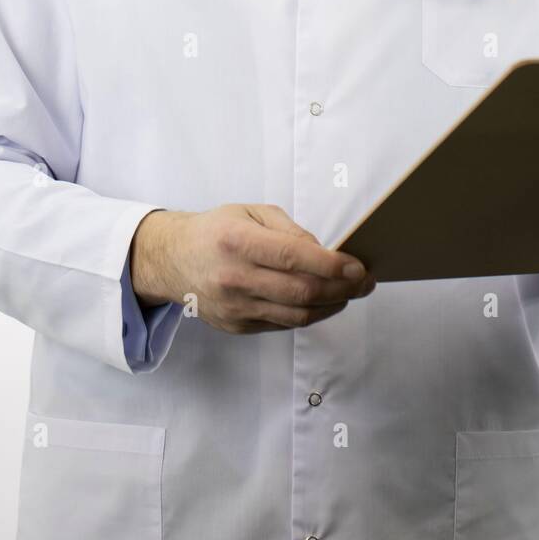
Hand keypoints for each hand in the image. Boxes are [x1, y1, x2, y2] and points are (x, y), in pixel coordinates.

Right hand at [130, 204, 375, 333]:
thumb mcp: (252, 213)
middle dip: (342, 288)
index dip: (332, 265)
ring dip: (332, 306)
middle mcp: (234, 278)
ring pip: (297, 316)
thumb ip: (290, 232)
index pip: (294, 258)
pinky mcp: (237, 326)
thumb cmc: (217, 230)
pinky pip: (283, 325)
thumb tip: (326, 254)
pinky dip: (309, 314)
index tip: (358, 267)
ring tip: (350, 293)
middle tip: (365, 282)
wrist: (173, 260)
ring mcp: (235, 307)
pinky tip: (324, 302)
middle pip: (301, 292)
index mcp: (237, 241)